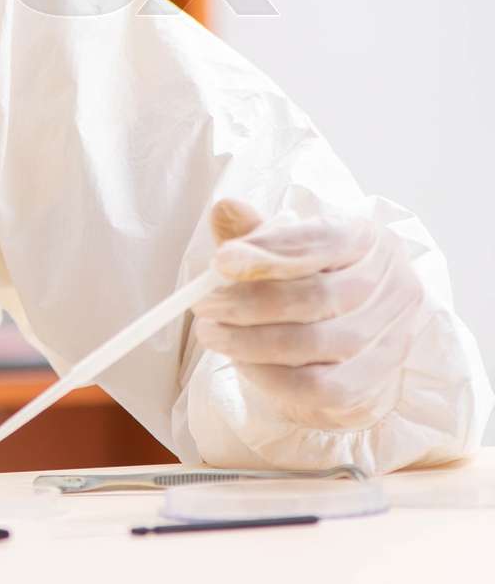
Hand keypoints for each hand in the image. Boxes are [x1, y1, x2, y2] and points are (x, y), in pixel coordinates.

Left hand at [193, 199, 426, 429]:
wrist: (342, 332)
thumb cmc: (307, 277)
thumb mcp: (282, 246)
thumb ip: (255, 231)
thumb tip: (226, 209)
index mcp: (368, 240)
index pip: (323, 241)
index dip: (269, 251)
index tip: (220, 261)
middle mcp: (392, 286)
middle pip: (316, 297)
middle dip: (249, 303)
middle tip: (203, 306)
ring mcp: (391, 338)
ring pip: (315, 344)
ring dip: (251, 342)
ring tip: (212, 334)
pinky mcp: (376, 382)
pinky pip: (319, 386)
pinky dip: (272, 376)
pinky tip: (242, 364)